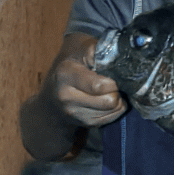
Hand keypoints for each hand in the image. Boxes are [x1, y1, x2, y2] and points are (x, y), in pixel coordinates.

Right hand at [20, 33, 125, 159]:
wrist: (55, 91)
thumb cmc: (74, 66)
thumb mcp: (82, 52)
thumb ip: (97, 51)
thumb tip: (116, 55)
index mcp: (66, 75)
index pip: (99, 86)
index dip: (113, 81)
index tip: (113, 76)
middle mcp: (67, 97)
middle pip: (109, 101)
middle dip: (117, 91)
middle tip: (113, 84)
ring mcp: (75, 114)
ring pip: (113, 111)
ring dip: (117, 101)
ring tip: (109, 91)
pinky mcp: (84, 124)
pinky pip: (112, 118)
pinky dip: (114, 109)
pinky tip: (105, 100)